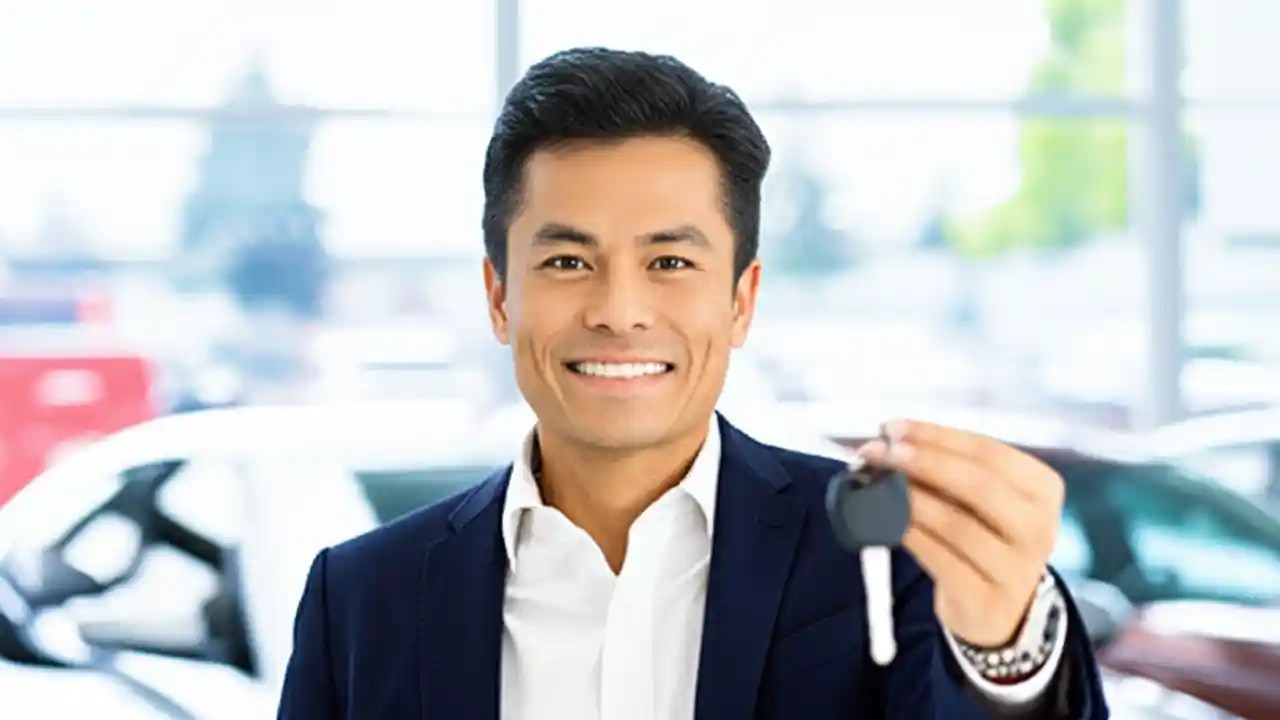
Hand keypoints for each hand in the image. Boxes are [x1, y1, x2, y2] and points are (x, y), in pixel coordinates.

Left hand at [857, 419, 1063, 647]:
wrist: (1002, 610)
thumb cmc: (985, 534)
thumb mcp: (984, 500)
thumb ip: (950, 469)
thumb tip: (891, 440)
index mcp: (1042, 489)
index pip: (987, 452)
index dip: (935, 436)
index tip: (891, 427)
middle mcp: (1039, 528)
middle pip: (977, 483)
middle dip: (921, 461)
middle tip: (877, 451)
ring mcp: (1017, 569)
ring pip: (955, 523)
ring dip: (908, 498)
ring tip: (876, 483)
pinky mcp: (985, 599)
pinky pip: (939, 558)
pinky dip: (908, 533)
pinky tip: (884, 519)